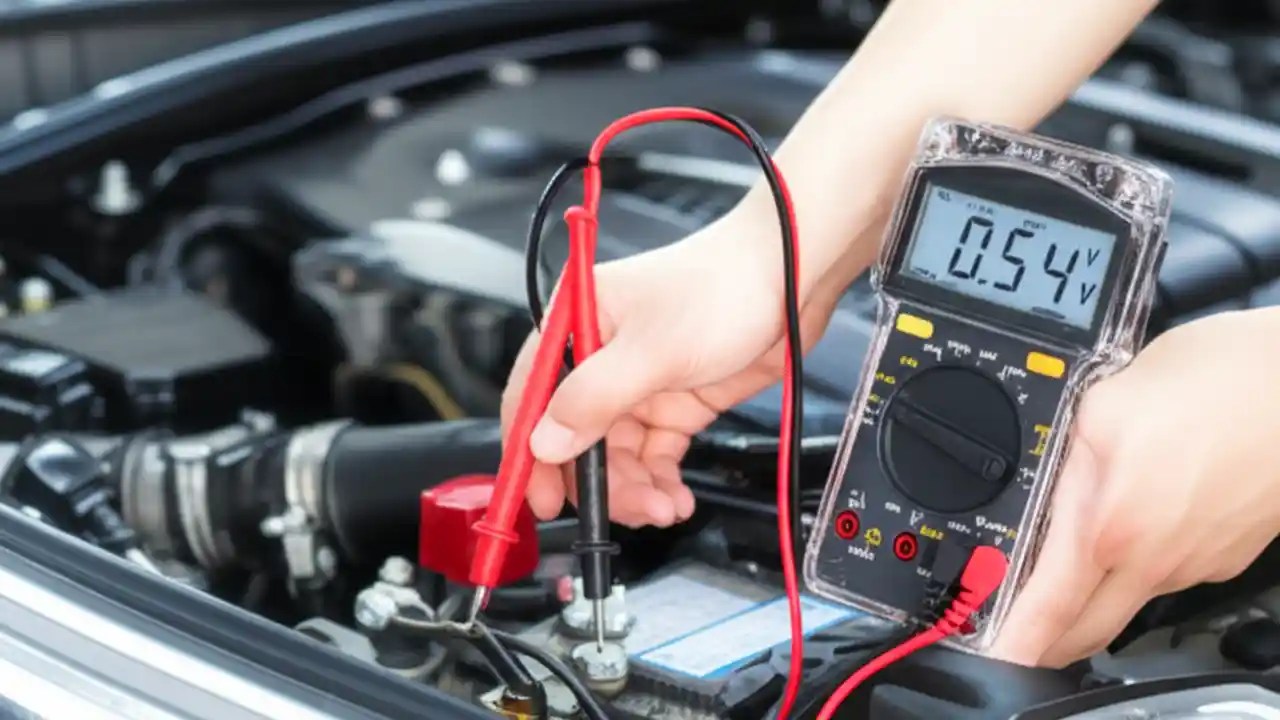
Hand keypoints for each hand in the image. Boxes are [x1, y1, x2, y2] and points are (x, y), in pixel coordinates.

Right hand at [501, 203, 859, 527]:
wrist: (794, 279)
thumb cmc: (725, 288)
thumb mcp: (653, 349)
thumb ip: (593, 399)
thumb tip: (543, 443)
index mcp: (577, 322)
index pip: (532, 394)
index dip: (530, 450)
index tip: (540, 498)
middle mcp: (601, 354)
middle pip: (576, 435)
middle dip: (599, 479)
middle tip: (630, 508)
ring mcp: (639, 380)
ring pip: (616, 453)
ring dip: (636, 488)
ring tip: (664, 507)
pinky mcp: (675, 401)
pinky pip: (654, 454)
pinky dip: (661, 480)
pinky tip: (676, 498)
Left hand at [991, 308, 1279, 666]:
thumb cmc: (1220, 382)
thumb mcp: (1103, 404)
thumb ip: (1057, 454)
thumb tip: (1027, 486)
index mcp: (1110, 526)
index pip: (1046, 609)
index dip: (1010, 640)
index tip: (984, 653)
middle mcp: (1153, 560)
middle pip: (1083, 627)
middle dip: (1039, 636)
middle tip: (1006, 623)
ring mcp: (1192, 565)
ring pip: (1122, 602)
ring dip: (1085, 597)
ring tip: (1059, 564)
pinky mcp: (1220, 558)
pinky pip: (1161, 576)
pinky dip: (1130, 567)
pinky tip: (1128, 526)